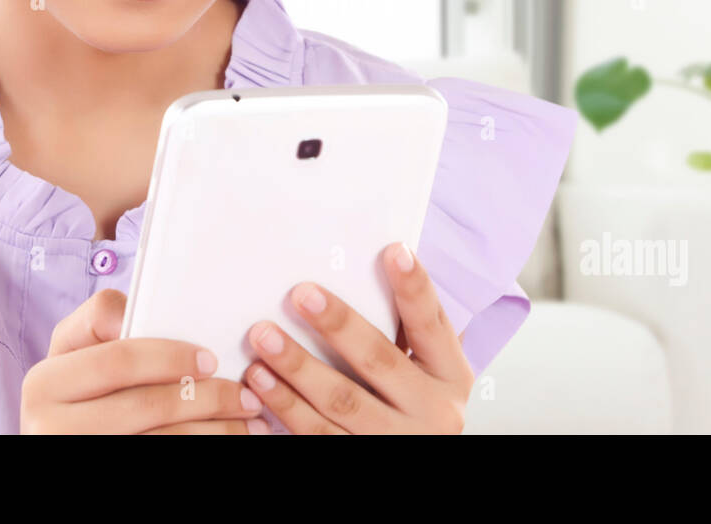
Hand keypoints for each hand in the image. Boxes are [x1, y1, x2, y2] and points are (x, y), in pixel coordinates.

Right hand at [21, 288, 269, 433]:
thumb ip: (101, 320)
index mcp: (44, 382)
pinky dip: (201, 445)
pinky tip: (227, 437)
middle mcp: (50, 426)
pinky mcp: (103, 477)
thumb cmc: (78, 385)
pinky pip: (161, 456)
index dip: (169, 357)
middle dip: (205, 399)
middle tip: (246, 395)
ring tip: (248, 420)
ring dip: (214, 430)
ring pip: (160, 440)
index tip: (210, 358)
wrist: (59, 433)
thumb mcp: (75, 350)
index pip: (118, 361)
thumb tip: (132, 314)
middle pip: (145, 406)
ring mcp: (76, 450)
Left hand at [241, 242, 474, 433]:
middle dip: (338, 324)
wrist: (414, 454)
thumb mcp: (426, 371)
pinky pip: (318, 435)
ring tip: (263, 337)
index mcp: (450, 376)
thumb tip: (370, 267)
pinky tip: (260, 381)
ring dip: (297, 367)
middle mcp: (433, 411)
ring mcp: (397, 441)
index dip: (414, 287)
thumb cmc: (412, 405)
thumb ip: (404, 332)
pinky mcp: (362, 460)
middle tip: (301, 294)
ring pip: (342, 402)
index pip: (432, 324)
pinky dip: (285, 407)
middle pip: (380, 360)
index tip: (393, 251)